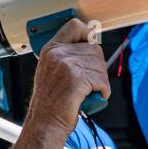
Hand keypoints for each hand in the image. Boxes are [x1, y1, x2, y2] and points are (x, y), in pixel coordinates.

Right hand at [27, 18, 109, 133]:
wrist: (45, 123)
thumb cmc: (50, 102)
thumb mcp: (51, 71)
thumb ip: (66, 55)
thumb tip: (90, 46)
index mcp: (50, 49)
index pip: (75, 26)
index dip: (88, 34)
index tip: (90, 44)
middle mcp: (57, 54)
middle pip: (94, 48)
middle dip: (97, 66)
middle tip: (90, 81)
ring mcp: (66, 65)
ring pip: (100, 65)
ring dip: (100, 81)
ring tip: (88, 91)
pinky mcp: (77, 78)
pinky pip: (102, 80)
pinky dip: (102, 91)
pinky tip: (92, 96)